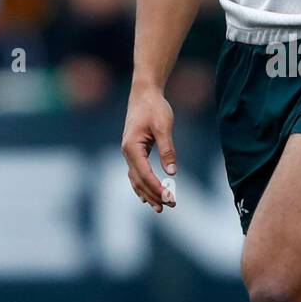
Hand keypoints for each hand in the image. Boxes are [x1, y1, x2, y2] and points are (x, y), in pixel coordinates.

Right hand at [121, 87, 176, 211]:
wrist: (144, 93)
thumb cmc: (154, 108)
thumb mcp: (164, 127)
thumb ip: (168, 150)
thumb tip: (173, 172)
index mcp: (132, 147)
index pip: (145, 174)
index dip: (157, 188)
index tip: (170, 198)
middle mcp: (127, 152)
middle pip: (139, 180)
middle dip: (154, 195)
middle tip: (169, 206)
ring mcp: (129, 152)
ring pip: (136, 179)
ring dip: (147, 193)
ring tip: (159, 208)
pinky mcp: (134, 151)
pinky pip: (136, 173)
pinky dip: (142, 185)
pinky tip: (147, 195)